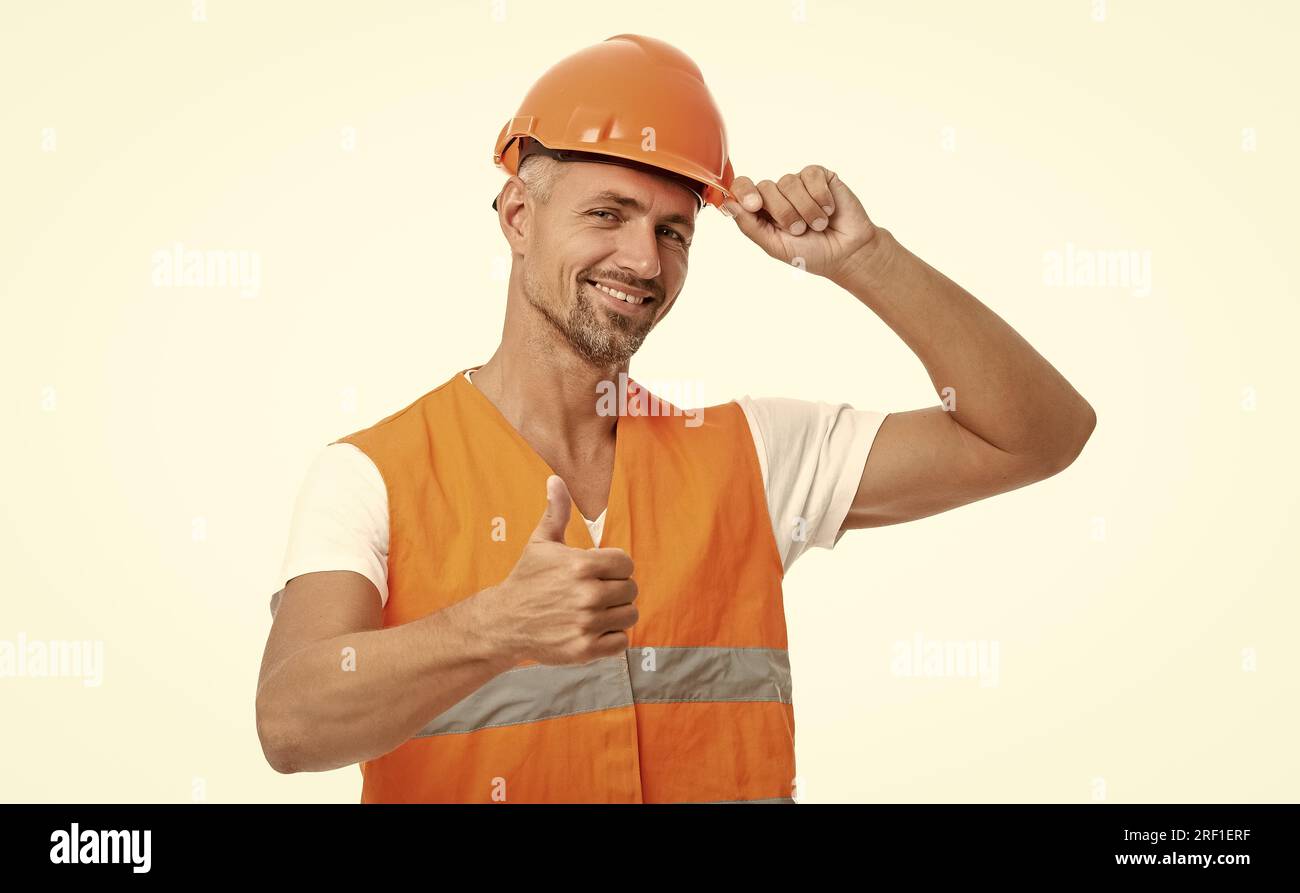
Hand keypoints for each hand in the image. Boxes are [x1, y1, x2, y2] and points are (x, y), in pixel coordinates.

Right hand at [481, 475, 638, 665]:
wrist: (504, 622)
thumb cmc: (527, 579)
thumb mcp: (541, 543)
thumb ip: (556, 511)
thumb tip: (556, 480)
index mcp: (581, 564)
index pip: (626, 563)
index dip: (615, 567)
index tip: (599, 572)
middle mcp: (587, 594)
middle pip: (631, 590)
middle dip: (617, 590)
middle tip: (596, 593)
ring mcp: (586, 623)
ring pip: (629, 616)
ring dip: (616, 614)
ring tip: (595, 611)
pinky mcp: (585, 649)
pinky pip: (621, 641)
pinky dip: (611, 637)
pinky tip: (592, 629)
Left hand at [721, 165, 877, 279]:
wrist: (847, 253)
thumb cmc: (810, 253)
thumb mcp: (775, 246)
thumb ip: (750, 226)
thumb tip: (729, 205)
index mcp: (762, 211)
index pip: (742, 189)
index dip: (745, 193)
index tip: (754, 205)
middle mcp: (777, 194)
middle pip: (765, 187)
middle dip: (783, 213)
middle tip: (799, 230)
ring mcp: (798, 183)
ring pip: (788, 183)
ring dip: (805, 210)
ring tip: (818, 224)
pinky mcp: (819, 176)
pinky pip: (811, 176)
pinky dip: (821, 198)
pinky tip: (829, 210)